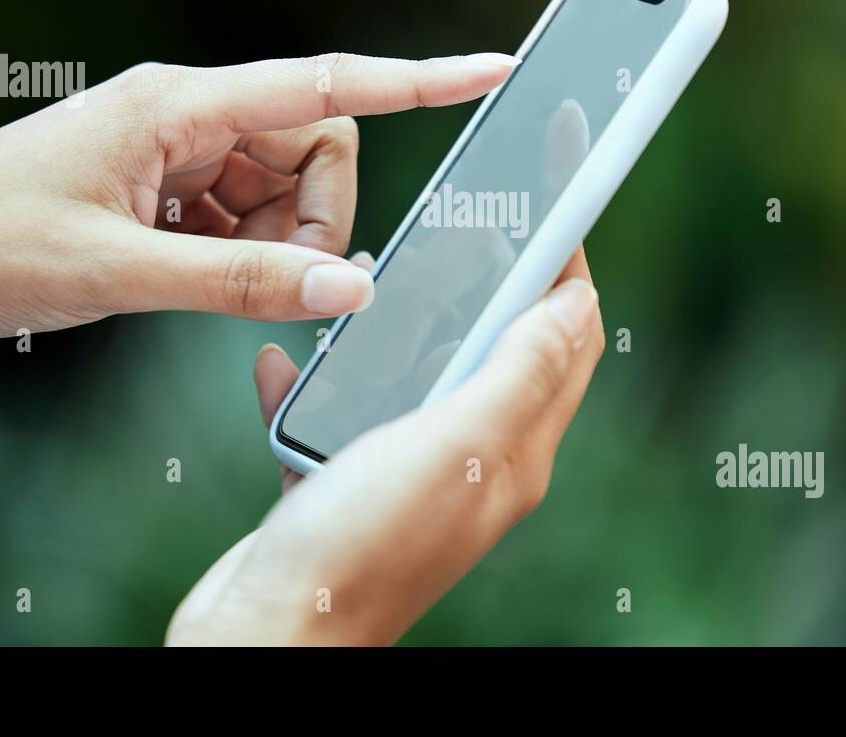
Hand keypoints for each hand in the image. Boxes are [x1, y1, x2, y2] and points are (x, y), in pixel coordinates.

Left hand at [0, 53, 516, 369]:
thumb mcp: (120, 272)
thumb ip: (244, 281)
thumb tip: (352, 288)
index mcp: (179, 105)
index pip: (326, 86)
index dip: (418, 80)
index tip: (490, 71)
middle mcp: (187, 114)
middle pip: (313, 149)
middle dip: (313, 219)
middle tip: (269, 277)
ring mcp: (175, 150)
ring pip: (283, 189)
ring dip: (271, 243)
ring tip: (192, 276)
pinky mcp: (162, 185)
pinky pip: (243, 213)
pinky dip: (240, 252)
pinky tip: (183, 273)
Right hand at [165, 248, 603, 645]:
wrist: (266, 633)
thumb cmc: (360, 545)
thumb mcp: (456, 442)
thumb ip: (519, 371)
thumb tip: (579, 301)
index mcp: (514, 453)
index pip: (568, 345)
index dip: (567, 275)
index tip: (551, 212)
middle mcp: (472, 465)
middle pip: (500, 354)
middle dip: (488, 289)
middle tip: (462, 236)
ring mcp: (410, 477)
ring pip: (418, 379)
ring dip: (399, 332)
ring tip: (371, 290)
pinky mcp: (349, 488)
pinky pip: (341, 417)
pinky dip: (319, 386)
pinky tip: (285, 367)